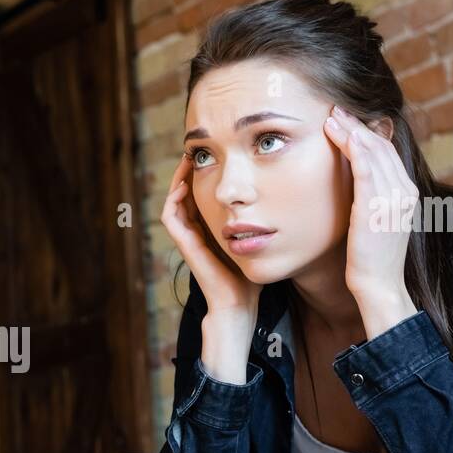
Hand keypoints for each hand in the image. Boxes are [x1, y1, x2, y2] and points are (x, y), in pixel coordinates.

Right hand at [161, 155, 262, 315]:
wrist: (240, 302)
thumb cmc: (252, 276)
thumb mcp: (259, 239)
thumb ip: (263, 222)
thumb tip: (283, 198)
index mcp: (211, 228)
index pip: (202, 194)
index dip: (205, 173)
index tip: (217, 154)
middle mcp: (197, 231)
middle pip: (186, 192)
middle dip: (191, 170)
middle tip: (198, 150)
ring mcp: (188, 238)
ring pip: (174, 200)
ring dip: (178, 179)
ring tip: (189, 159)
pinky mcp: (185, 245)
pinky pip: (170, 216)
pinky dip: (173, 198)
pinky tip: (186, 183)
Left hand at [323, 105, 415, 304]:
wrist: (378, 286)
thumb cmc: (371, 261)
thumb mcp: (376, 224)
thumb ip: (372, 202)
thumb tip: (356, 186)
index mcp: (407, 194)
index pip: (388, 154)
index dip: (367, 135)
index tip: (347, 122)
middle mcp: (405, 192)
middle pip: (382, 147)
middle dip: (358, 126)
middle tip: (337, 110)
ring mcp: (394, 198)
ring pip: (374, 152)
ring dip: (352, 131)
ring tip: (332, 117)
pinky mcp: (377, 206)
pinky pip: (366, 167)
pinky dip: (354, 147)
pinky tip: (340, 134)